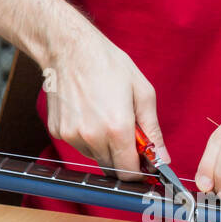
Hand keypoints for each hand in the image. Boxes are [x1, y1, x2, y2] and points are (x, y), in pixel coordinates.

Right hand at [40, 22, 163, 178]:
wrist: (70, 49)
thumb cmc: (108, 64)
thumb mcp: (142, 92)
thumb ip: (152, 130)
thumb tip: (162, 157)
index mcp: (117, 128)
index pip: (129, 172)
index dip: (139, 170)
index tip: (142, 160)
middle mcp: (92, 136)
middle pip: (112, 168)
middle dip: (122, 157)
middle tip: (125, 133)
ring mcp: (72, 135)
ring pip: (94, 156)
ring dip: (103, 146)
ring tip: (104, 116)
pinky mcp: (58, 131)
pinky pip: (78, 144)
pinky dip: (86, 136)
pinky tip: (87, 113)